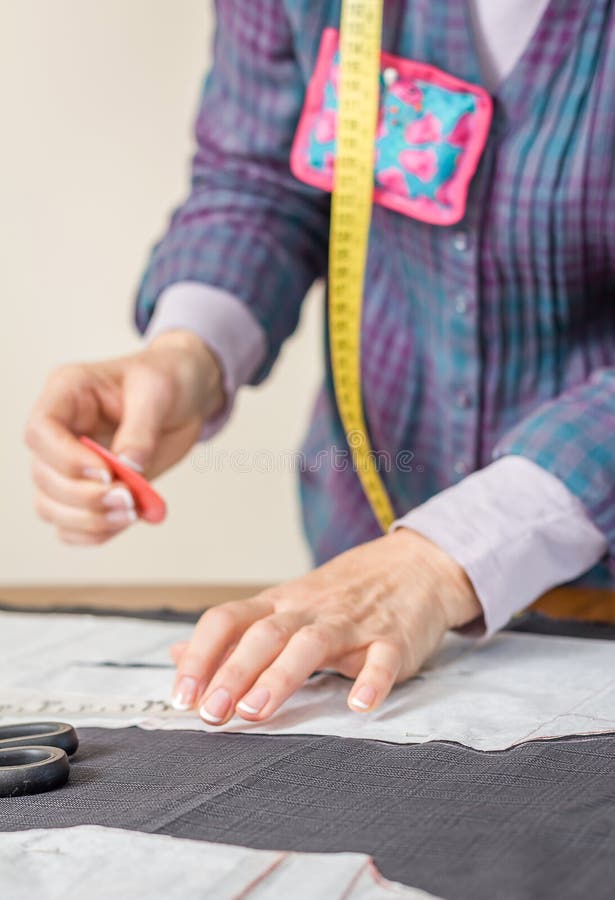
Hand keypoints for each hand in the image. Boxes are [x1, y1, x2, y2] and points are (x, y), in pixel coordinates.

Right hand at [25, 330, 223, 543]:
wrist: (187, 395)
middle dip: (85, 497)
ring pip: (50, 506)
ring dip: (89, 519)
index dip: (66, 459)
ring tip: (132, 512)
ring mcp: (70, 462)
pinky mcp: (88, 488)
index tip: (106, 471)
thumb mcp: (159, 392)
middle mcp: (61, 430)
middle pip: (44, 476)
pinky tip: (125, 522)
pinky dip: (95, 532)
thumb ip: (140, 430)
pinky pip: (72, 524)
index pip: (40, 431)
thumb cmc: (168, 379)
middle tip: (128, 499)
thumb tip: (127, 468)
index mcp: (67, 393)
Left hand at [170, 529, 481, 720]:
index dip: (201, 654)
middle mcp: (309, 610)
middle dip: (233, 673)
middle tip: (211, 713)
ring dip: (281, 676)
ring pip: (312, 644)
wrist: (413, 565)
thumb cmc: (342, 594)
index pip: (228, 620)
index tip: (182, 694)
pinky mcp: (393, 638)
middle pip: (264, 634)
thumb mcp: (283, 606)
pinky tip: (359, 704)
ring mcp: (352, 623)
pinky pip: (382, 658)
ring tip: (256, 711)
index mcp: (278, 604)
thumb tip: (176, 655)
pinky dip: (371, 680)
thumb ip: (233, 635)